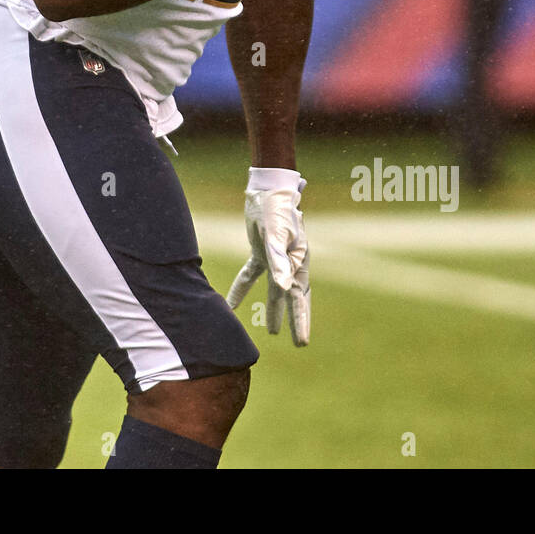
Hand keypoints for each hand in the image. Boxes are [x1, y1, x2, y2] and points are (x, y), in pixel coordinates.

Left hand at [226, 167, 309, 345]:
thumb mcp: (277, 234)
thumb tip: (283, 287)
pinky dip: (243, 289)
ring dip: (273, 309)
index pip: (300, 297)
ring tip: (273, 331)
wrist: (268, 190)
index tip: (301, 342)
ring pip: (274, 290)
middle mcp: (289, 263)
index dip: (300, 320)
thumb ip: (279, 261)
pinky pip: (252, 275)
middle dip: (294, 320)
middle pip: (292, 297)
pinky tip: (232, 303)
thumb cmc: (277, 209)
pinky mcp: (261, 252)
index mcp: (298, 261)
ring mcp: (275, 258)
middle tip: (299, 344)